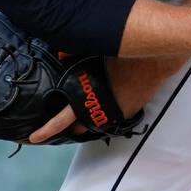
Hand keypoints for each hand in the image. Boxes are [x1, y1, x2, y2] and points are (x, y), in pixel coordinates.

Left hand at [28, 57, 162, 144]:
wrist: (156, 59)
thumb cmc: (125, 54)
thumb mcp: (97, 52)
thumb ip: (76, 55)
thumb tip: (60, 52)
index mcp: (88, 98)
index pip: (62, 120)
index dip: (46, 130)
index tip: (33, 138)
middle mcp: (101, 110)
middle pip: (78, 128)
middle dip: (71, 126)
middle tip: (62, 122)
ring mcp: (117, 113)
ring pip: (95, 124)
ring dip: (88, 120)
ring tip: (82, 115)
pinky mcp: (131, 111)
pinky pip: (110, 117)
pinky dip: (103, 113)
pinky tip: (104, 104)